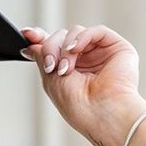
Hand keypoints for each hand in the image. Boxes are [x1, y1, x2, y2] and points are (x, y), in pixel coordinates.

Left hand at [19, 24, 144, 145]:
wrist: (101, 114)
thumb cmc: (79, 107)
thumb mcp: (50, 79)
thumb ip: (42, 56)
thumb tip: (32, 42)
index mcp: (71, 70)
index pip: (55, 47)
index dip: (41, 39)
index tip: (27, 35)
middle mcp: (86, 61)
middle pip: (62, 37)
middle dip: (51, 48)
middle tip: (50, 65)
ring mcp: (102, 54)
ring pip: (76, 33)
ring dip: (65, 48)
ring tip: (65, 68)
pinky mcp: (118, 48)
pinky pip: (96, 31)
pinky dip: (81, 37)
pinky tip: (75, 50)